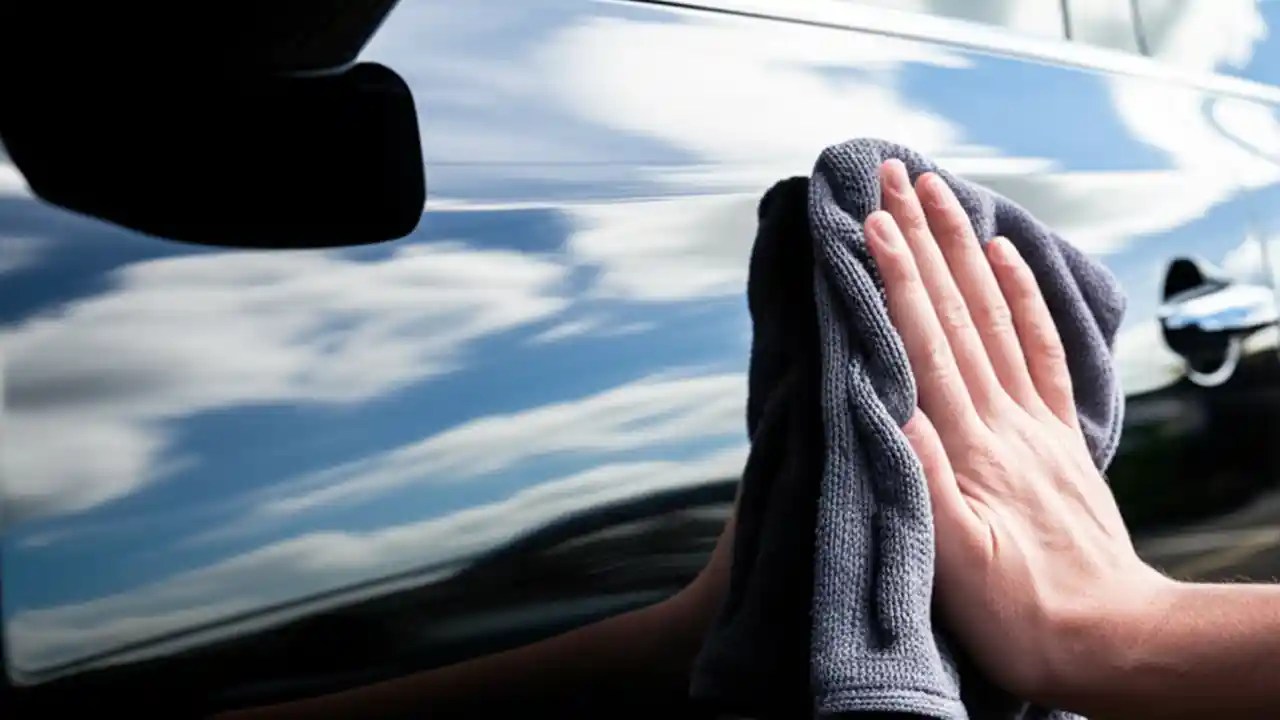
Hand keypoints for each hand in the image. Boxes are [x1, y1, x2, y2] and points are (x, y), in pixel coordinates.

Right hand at [864, 159, 1171, 706]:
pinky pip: (1043, 351)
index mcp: (969, 447)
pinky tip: (1007, 256)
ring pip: (995, 317)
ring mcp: (1035, 423)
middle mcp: (1002, 421)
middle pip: (957, 311)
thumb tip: (891, 405)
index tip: (871, 221)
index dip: (898, 278)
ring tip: (941, 193)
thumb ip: (923, 483)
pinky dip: (1024, 297)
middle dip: (924, 238)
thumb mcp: (955, 566)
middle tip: (896, 176)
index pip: (927, 342)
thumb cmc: (1021, 616)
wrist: (1109, 641)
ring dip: (965, 249)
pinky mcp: (1057, 436)